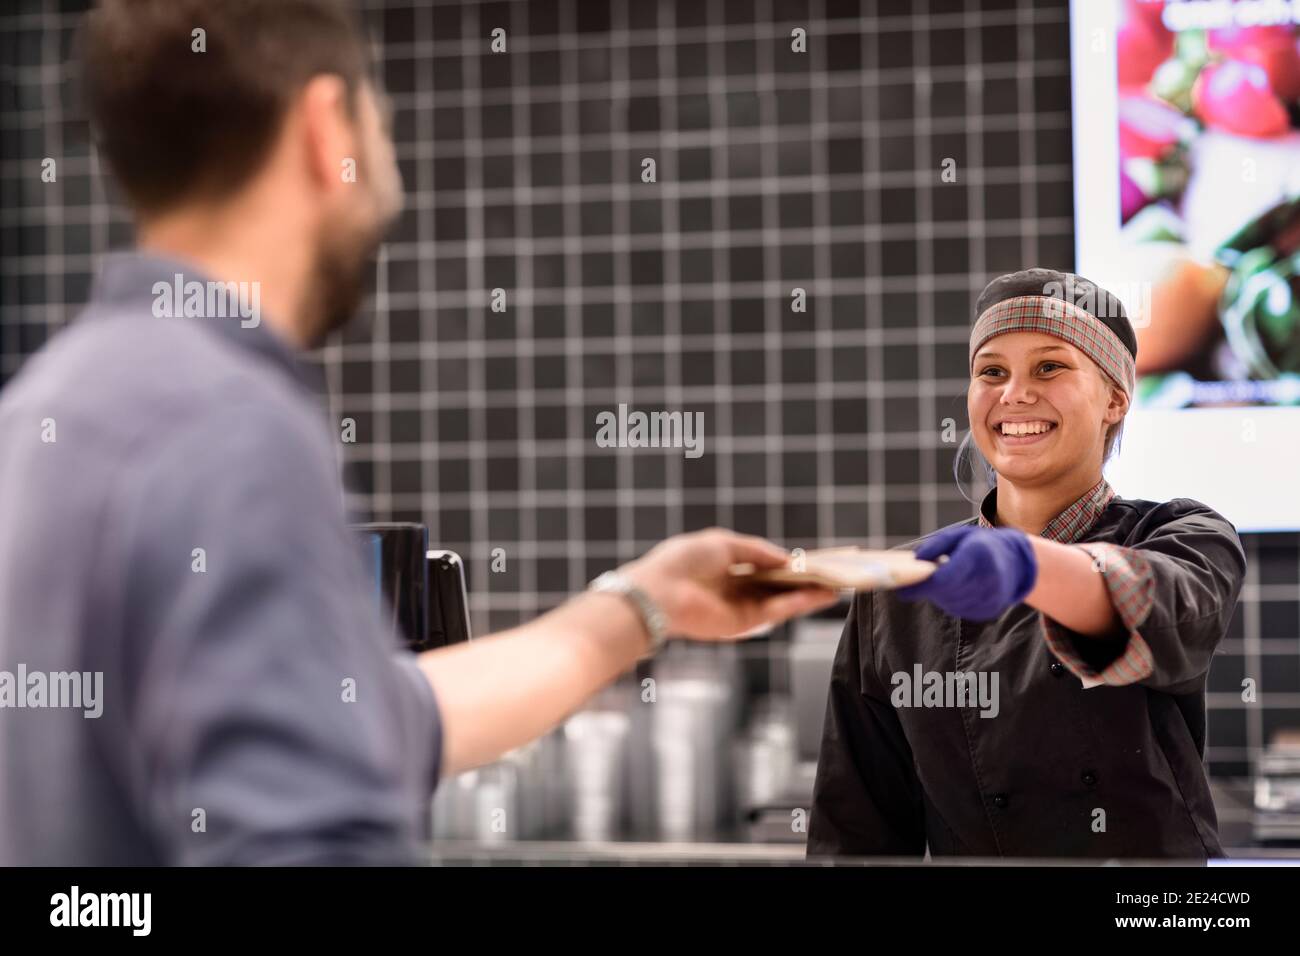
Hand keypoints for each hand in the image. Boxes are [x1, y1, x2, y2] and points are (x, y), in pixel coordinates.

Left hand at [621, 528, 839, 639]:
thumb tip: (788, 558)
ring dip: (809, 594)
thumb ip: (759, 550)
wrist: (659, 592)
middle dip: (805, 580)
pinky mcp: (741, 624)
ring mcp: (739, 607)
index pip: (765, 565)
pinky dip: (797, 604)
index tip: (815, 559)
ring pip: (782, 600)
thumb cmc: (684, 561)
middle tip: (835, 575)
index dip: (790, 563)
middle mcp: (735, 588)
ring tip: (837, 587)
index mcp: (726, 566)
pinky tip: (818, 596)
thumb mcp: (725, 543)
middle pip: (778, 585)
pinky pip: (775, 612)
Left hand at [893, 524, 1037, 620]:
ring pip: (950, 603)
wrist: (1017, 563)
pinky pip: (960, 609)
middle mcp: (986, 580)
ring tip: (949, 578)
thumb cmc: (981, 545)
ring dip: (941, 594)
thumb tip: (915, 560)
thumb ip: (936, 545)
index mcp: (978, 556)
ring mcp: (990, 598)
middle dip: (928, 587)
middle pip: (944, 593)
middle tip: (923, 578)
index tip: (901, 590)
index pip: (943, 579)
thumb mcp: (959, 535)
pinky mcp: (989, 611)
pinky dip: (953, 600)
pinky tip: (960, 588)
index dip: (920, 587)